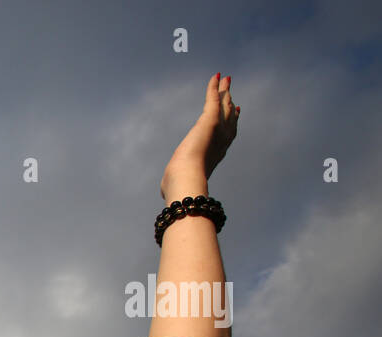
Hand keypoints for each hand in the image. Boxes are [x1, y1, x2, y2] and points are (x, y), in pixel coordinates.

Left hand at [160, 73, 239, 197]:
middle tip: (230, 90)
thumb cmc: (182, 185)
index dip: (233, 120)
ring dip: (224, 90)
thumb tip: (166, 193)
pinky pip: (213, 98)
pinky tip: (215, 76)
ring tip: (225, 79)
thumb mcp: (181, 182)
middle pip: (229, 115)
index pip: (228, 132)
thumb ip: (176, 183)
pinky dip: (214, 87)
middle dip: (230, 102)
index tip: (237, 111)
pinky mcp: (208, 120)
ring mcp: (218, 128)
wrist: (187, 178)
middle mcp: (222, 139)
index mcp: (218, 153)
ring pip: (223, 104)